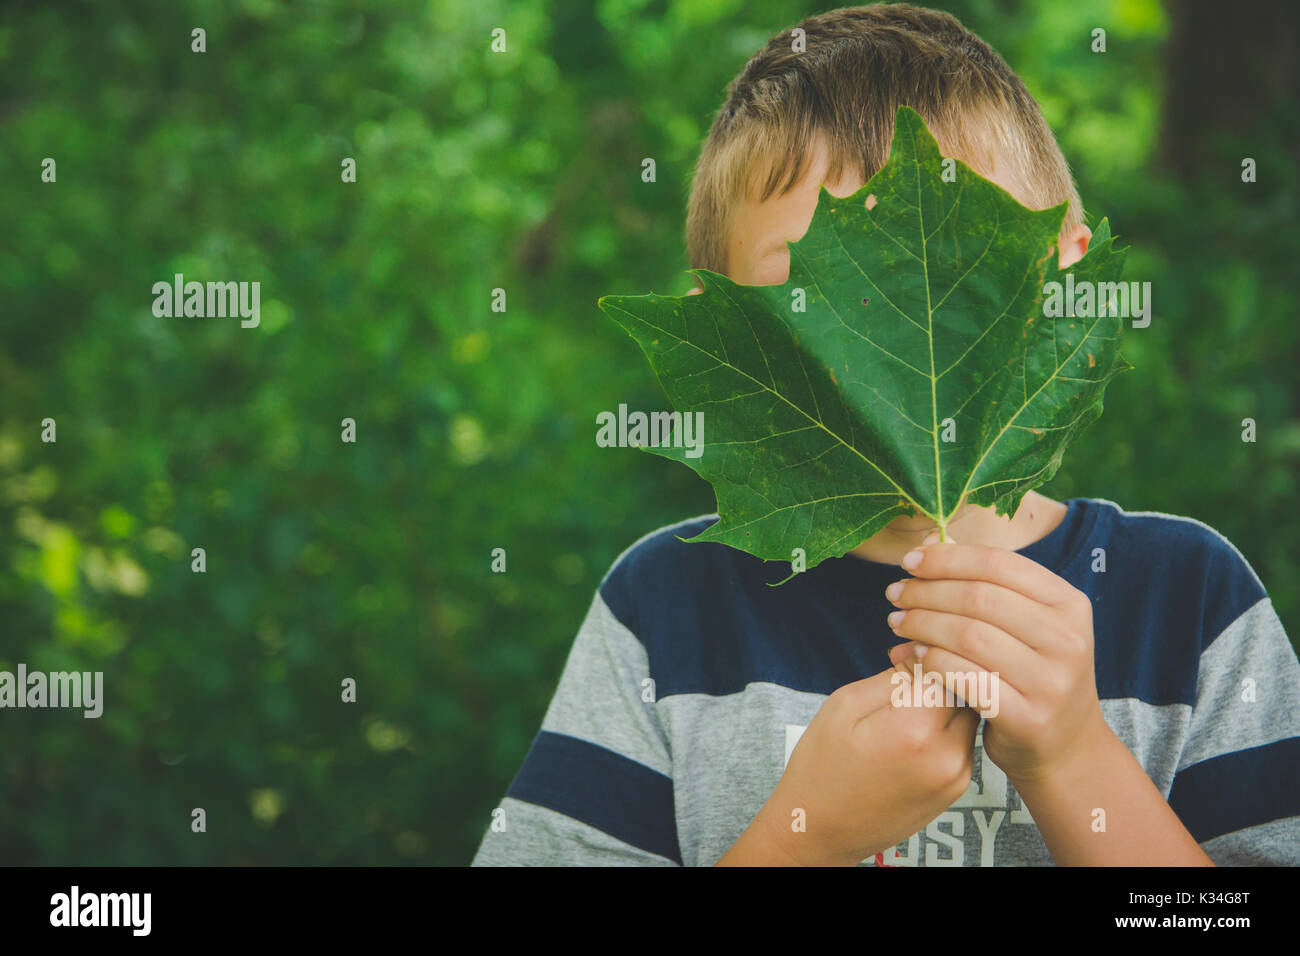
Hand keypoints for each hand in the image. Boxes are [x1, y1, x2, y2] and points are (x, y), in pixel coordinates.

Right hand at [725, 664, 978, 865]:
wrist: (819, 830)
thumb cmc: (822, 764)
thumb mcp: (844, 705)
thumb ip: (894, 677)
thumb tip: (927, 652)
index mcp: (915, 729)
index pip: (949, 666)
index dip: (930, 648)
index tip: (909, 644)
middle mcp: (946, 756)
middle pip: (967, 690)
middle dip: (944, 671)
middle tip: (910, 668)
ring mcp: (956, 777)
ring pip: (970, 714)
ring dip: (949, 698)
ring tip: (910, 699)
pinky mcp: (957, 790)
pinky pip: (964, 741)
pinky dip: (947, 725)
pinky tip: (914, 727)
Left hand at [884, 532, 1113, 789]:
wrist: (1065, 747)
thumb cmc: (1033, 673)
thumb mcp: (1030, 625)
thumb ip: (988, 587)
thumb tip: (927, 547)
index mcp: (1068, 604)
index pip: (999, 563)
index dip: (947, 558)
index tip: (909, 561)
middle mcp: (1067, 639)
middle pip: (978, 597)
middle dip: (927, 591)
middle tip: (895, 594)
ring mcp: (1051, 681)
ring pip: (967, 635)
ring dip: (921, 624)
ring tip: (897, 623)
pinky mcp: (1028, 718)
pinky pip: (964, 677)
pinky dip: (930, 661)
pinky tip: (912, 655)